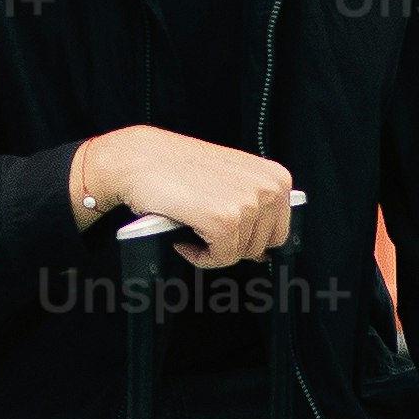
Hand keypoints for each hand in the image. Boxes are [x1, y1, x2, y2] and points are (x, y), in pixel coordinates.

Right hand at [74, 126, 295, 264]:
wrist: (140, 159)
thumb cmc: (179, 167)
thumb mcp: (231, 180)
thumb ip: (254, 208)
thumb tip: (263, 251)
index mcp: (277, 178)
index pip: (278, 232)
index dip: (247, 236)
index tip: (225, 228)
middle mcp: (269, 189)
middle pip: (259, 247)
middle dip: (229, 243)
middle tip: (203, 225)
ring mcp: (248, 205)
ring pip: (238, 255)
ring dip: (211, 248)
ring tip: (192, 223)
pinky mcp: (225, 221)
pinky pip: (219, 259)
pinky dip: (198, 255)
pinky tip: (184, 235)